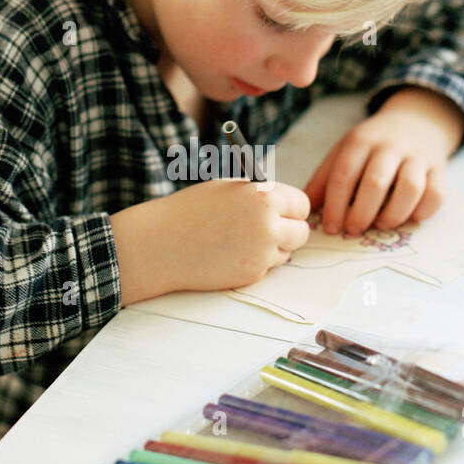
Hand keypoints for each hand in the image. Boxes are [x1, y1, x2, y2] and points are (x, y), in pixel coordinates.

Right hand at [110, 177, 310, 302]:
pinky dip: (255, 263)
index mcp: (264, 196)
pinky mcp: (253, 274)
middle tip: (270, 230)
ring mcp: (262, 252)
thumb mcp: (228, 189)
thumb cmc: (191, 211)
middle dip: (289, 231)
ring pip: (286, 252)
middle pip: (302, 232)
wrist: (162, 244)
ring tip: (241, 240)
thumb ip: (261, 195)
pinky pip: (267, 268)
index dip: (292, 208)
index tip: (285, 212)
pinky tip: (229, 254)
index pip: (301, 204)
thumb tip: (288, 206)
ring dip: (272, 248)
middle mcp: (268, 224)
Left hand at [304, 87, 463, 235]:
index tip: (331, 227)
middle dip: (361, 214)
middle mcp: (390, 147)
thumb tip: (307, 208)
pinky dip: (422, 212)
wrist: (417, 120)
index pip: (344, 175)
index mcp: (361, 141)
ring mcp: (417, 157)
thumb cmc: (373, 144)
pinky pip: (435, 195)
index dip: (335, 206)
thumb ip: (324, 178)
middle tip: (352, 231)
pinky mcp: (439, 169)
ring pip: (410, 189)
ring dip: (393, 215)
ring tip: (380, 224)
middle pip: (375, 184)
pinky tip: (408, 217)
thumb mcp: (344, 150)